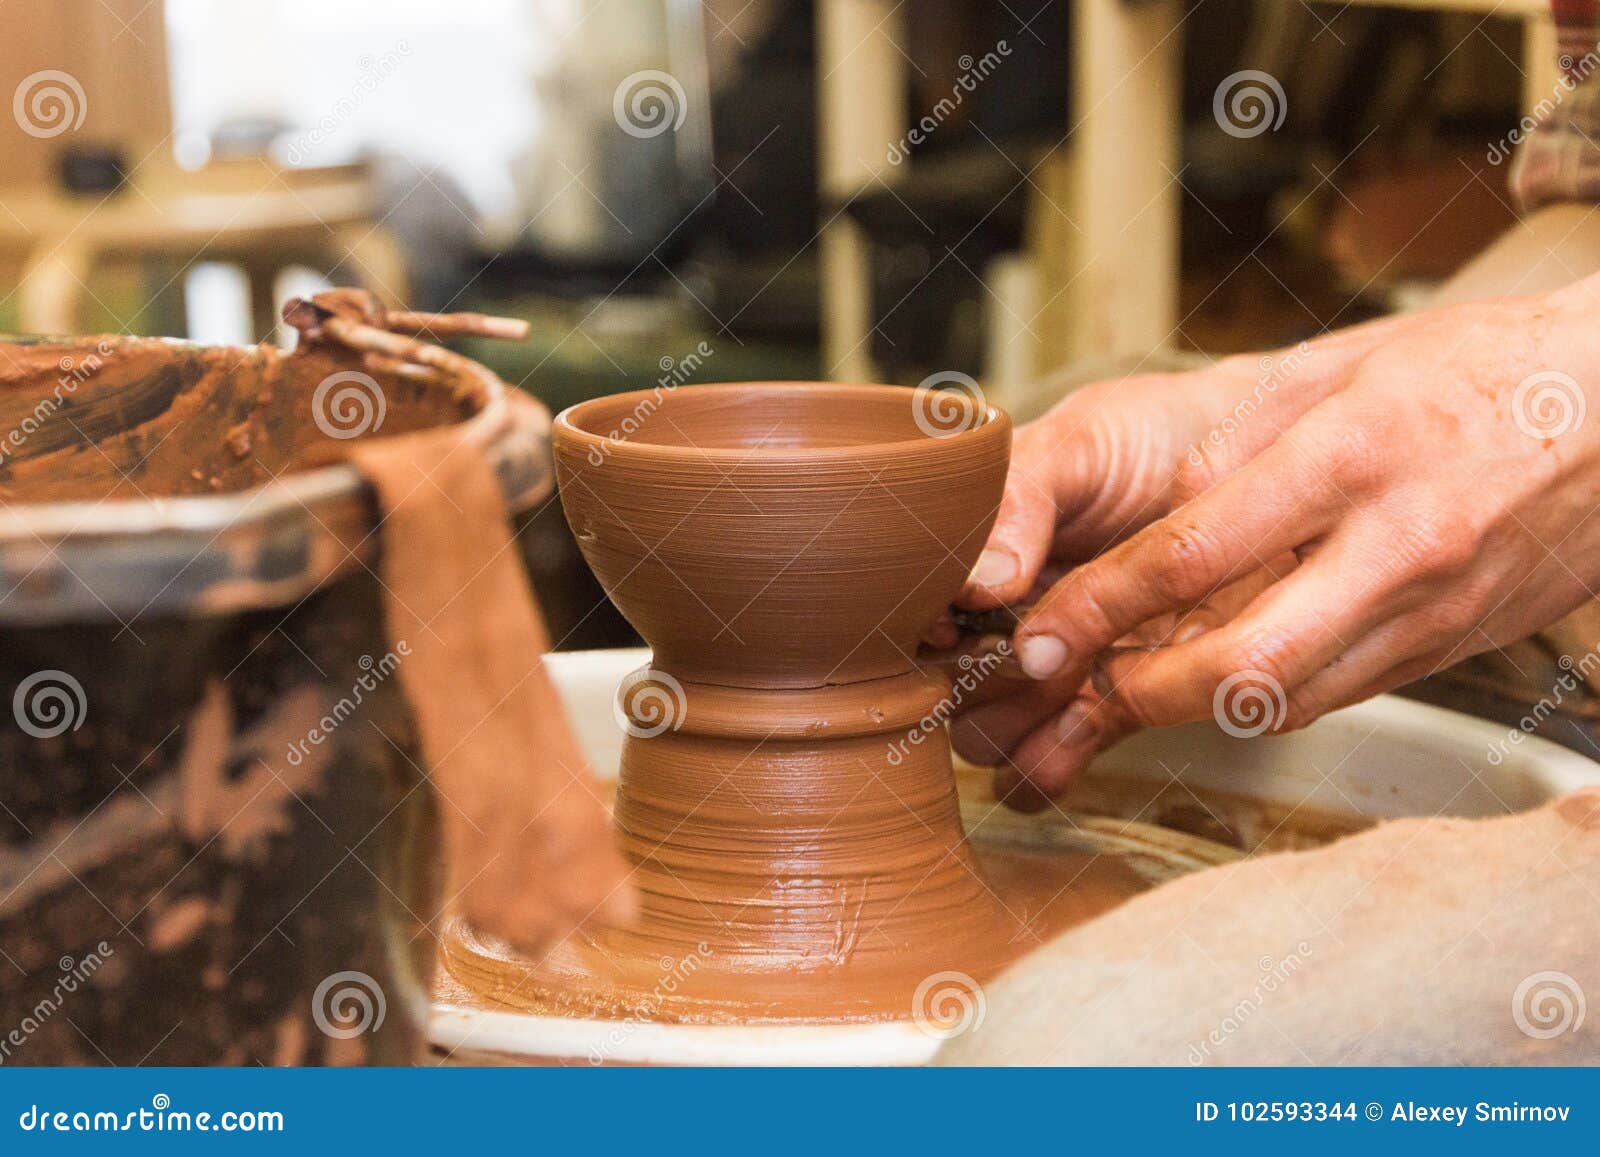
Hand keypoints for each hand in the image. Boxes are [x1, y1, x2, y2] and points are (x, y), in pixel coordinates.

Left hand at [951, 281, 1599, 806]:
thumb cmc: (1484, 367)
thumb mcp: (1350, 363)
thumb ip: (1246, 435)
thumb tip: (1153, 503)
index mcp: (1352, 454)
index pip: (1194, 555)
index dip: (1099, 607)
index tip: (1040, 631)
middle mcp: (1395, 547)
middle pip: (1237, 668)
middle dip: (1136, 692)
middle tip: (1080, 678)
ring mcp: (1432, 610)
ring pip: (1285, 703)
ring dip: (1190, 710)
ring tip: (1131, 685)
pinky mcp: (1452, 649)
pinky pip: (1336, 697)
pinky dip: (1264, 699)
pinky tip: (1222, 674)